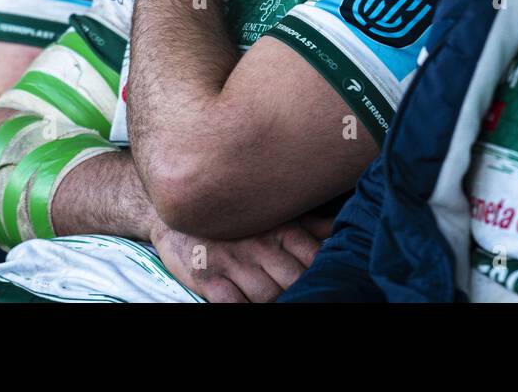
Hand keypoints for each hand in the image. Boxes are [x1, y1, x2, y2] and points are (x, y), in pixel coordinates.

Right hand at [149, 213, 332, 302]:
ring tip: (275, 299)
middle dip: (299, 292)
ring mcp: (234, 262)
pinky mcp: (208, 278)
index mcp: (281, 228)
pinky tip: (248, 304)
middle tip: (301, 295)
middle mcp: (260, 244)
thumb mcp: (275, 212)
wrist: (178, 210)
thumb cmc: (236, 215)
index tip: (325, 280)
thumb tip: (339, 228)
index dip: (322, 273)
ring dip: (274, 302)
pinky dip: (244, 308)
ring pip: (268, 296)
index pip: (315, 259)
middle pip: (294, 282)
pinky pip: (233, 305)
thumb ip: (308, 223)